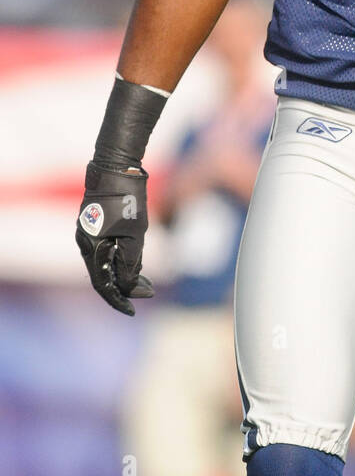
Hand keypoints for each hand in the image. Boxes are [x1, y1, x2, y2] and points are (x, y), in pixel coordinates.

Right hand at [75, 162, 153, 315]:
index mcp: (91, 248)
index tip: (133, 311)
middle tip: (149, 291)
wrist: (117, 164)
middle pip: (104, 274)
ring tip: (146, 280)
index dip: (119, 300)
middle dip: (126, 287)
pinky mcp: (96, 223)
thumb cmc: (127, 198)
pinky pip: (106, 248)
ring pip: (106, 261)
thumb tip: (130, 286)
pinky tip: (135, 259)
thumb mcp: (134, 235)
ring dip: (124, 272)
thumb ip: (131, 263)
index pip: (102, 284)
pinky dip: (120, 258)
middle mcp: (85, 242)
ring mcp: (89, 231)